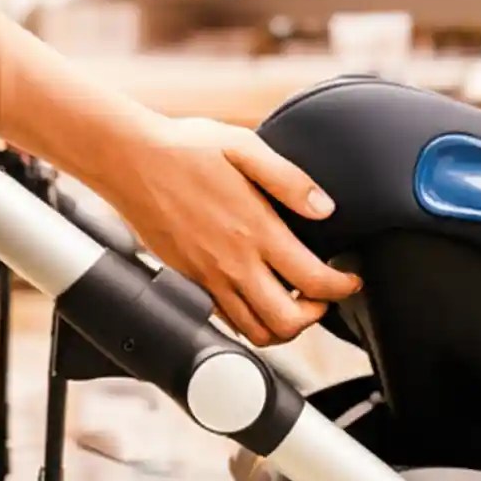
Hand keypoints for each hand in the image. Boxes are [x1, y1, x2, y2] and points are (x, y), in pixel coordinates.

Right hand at [97, 117, 360, 345]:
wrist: (129, 161)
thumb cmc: (184, 150)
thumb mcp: (245, 148)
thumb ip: (290, 180)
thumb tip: (325, 208)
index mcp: (255, 231)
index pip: (313, 280)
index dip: (343, 288)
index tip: (351, 280)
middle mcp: (233, 263)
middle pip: (287, 322)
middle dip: (316, 315)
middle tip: (324, 296)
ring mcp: (209, 279)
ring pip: (256, 332)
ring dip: (284, 326)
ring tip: (295, 303)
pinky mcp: (190, 283)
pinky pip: (227, 323)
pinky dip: (251, 323)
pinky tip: (258, 298)